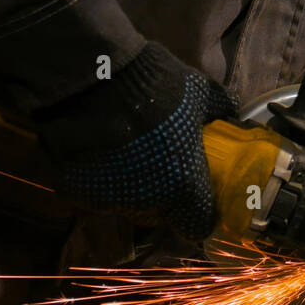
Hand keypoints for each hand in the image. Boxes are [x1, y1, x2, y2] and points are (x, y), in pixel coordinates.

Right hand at [35, 41, 236, 240]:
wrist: (92, 78)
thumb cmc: (156, 87)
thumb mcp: (199, 91)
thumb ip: (219, 107)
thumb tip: (231, 110)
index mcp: (184, 188)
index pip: (198, 226)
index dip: (198, 211)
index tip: (197, 192)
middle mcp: (147, 204)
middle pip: (159, 215)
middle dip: (163, 196)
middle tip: (161, 162)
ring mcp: (107, 201)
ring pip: (124, 204)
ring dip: (129, 185)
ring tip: (127, 151)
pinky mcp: (73, 191)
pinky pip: (91, 191)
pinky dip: (95, 176)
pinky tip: (97, 148)